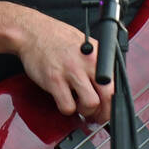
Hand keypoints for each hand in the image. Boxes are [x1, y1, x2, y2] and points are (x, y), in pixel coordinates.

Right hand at [0, 2, 114, 122]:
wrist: (33, 32)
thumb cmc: (57, 38)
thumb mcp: (86, 44)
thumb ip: (98, 63)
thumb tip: (107, 85)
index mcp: (98, 54)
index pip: (116, 84)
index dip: (112, 102)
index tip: (106, 107)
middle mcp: (88, 62)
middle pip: (108, 96)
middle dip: (103, 112)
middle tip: (95, 116)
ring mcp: (71, 71)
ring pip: (91, 104)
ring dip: (85, 111)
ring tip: (78, 106)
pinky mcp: (55, 80)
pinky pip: (67, 106)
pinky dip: (66, 109)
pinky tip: (64, 100)